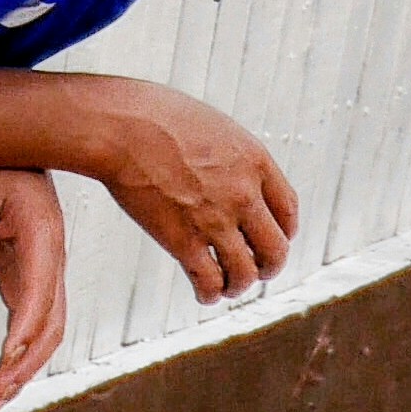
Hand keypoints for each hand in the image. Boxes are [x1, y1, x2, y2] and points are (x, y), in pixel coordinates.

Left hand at [0, 167, 66, 411]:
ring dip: (24, 369)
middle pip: (51, 325)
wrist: (13, 162)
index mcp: (44, 239)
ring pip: (46, 332)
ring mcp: (44, 277)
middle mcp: (52, 264)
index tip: (8, 354)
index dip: (25, 326)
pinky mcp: (30, 283)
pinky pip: (32, 325)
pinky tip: (2, 376)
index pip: (39, 292)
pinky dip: (20, 355)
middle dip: (25, 365)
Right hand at [90, 83, 297, 303]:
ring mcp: (215, 220)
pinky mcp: (183, 241)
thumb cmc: (156, 117)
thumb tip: (228, 177)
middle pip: (276, 248)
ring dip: (238, 286)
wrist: (121, 127)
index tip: (276, 239)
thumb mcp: (212, 126)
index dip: (286, 232)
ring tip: (227, 286)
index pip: (289, 210)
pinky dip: (209, 295)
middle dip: (269, 266)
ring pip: (246, 273)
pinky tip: (203, 294)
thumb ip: (230, 156)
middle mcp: (244, 194)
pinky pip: (209, 282)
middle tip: (258, 271)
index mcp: (255, 161)